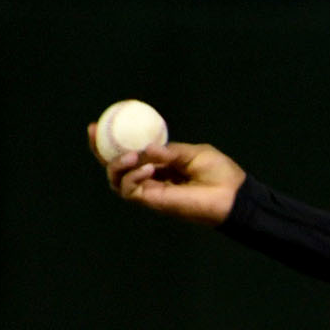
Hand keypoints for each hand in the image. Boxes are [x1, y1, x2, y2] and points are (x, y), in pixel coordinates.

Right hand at [91, 129, 244, 226]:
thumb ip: (169, 151)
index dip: (112, 141)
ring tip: (131, 156)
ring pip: (117, 181)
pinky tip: (147, 168)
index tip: (97, 125)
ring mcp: (151, 191)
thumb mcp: (193, 153)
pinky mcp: (154, 203)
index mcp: (161, 164)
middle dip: (100, 151)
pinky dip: (132, 177)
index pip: (130, 154)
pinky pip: (130, 191)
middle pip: (115, 168)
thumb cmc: (220, 173)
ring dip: (117, 166)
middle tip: (95, 134)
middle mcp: (152, 178)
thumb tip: (145, 149)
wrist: (234, 195)